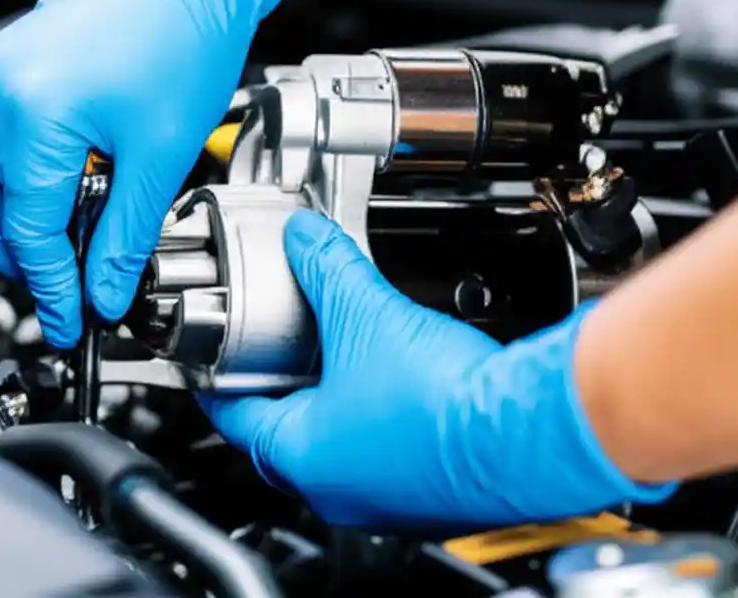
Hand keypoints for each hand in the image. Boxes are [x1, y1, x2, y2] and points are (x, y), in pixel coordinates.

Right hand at [0, 0, 331, 347]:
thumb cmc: (185, 44)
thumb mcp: (161, 159)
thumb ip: (124, 237)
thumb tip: (103, 291)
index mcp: (36, 115)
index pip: (29, 229)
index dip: (51, 285)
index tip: (70, 319)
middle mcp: (3, 92)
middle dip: (11, 257)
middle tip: (54, 286)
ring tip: (47, 246)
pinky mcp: (8, 63)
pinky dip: (1, 174)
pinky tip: (39, 190)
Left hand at [202, 210, 675, 529]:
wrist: (525, 429)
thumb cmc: (444, 397)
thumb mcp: (366, 314)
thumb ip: (327, 269)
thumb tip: (305, 239)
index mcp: (302, 457)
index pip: (234, 416)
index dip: (219, 378)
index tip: (213, 360)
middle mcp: (338, 490)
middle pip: (283, 434)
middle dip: (279, 390)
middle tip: (273, 353)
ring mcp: (385, 499)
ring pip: (337, 449)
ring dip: (333, 406)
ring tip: (336, 361)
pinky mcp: (429, 496)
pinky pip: (386, 457)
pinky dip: (378, 421)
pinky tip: (394, 387)